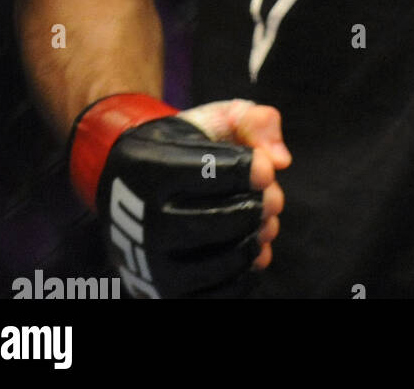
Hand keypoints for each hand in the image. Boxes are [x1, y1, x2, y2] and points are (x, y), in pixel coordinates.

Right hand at [72, 93, 290, 297]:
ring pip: (214, 264)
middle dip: (254, 210)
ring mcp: (149, 262)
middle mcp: (141, 219)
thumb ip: (252, 121)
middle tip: (271, 199)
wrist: (133, 190)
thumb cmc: (180, 151)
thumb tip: (280, 160)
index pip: (204, 171)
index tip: (265, 170)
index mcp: (148, 166)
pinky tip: (252, 253)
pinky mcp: (161, 291)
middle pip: (212, 222)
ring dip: (252, 243)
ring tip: (263, 225)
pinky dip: (242, 278)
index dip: (246, 170)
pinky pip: (212, 296)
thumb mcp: (210, 118)